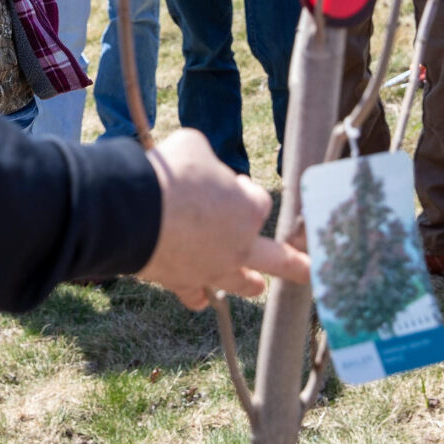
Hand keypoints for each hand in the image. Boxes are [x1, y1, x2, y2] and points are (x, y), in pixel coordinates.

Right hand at [135, 129, 312, 309]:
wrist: (132, 210)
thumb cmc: (169, 172)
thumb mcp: (192, 145)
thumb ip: (206, 158)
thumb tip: (200, 165)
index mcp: (248, 209)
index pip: (258, 201)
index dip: (244, 190)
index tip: (230, 183)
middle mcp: (240, 245)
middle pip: (278, 258)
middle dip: (296, 263)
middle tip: (311, 269)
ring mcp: (214, 268)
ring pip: (242, 283)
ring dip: (250, 283)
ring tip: (257, 286)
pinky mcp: (184, 282)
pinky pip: (195, 295)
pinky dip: (197, 294)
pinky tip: (199, 298)